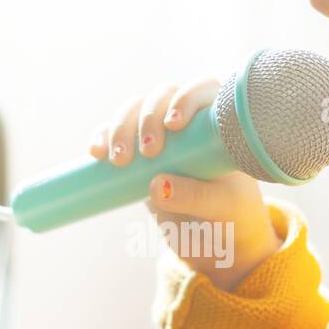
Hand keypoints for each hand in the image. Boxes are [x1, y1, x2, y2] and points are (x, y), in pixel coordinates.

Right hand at [88, 77, 283, 289]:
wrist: (219, 239)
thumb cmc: (233, 214)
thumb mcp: (221, 208)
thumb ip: (196, 197)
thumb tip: (156, 185)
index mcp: (219, 121)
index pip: (203, 90)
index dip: (186, 97)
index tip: (174, 125)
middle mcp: (188, 119)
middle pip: (161, 97)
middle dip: (147, 118)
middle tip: (148, 152)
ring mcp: (159, 134)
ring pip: (133, 111)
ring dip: (121, 128)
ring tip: (119, 160)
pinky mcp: (136, 153)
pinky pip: (113, 134)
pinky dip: (102, 137)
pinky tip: (96, 152)